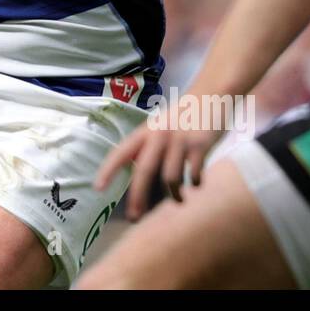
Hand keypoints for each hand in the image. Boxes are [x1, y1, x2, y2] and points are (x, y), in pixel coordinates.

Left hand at [94, 113, 223, 220]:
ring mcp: (180, 140)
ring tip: (178, 200)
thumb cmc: (182, 116)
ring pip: (170, 178)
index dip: (108, 171)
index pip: (121, 152)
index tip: (98, 188)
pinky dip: (195, 184)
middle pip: (144, 171)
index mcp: (145, 131)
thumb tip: (136, 175)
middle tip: (134, 217)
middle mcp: (159, 135)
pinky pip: (194, 174)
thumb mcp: (159, 126)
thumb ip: (147, 146)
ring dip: (174, 195)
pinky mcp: (200, 145)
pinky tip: (197, 184)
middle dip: (137, 197)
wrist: (211, 93)